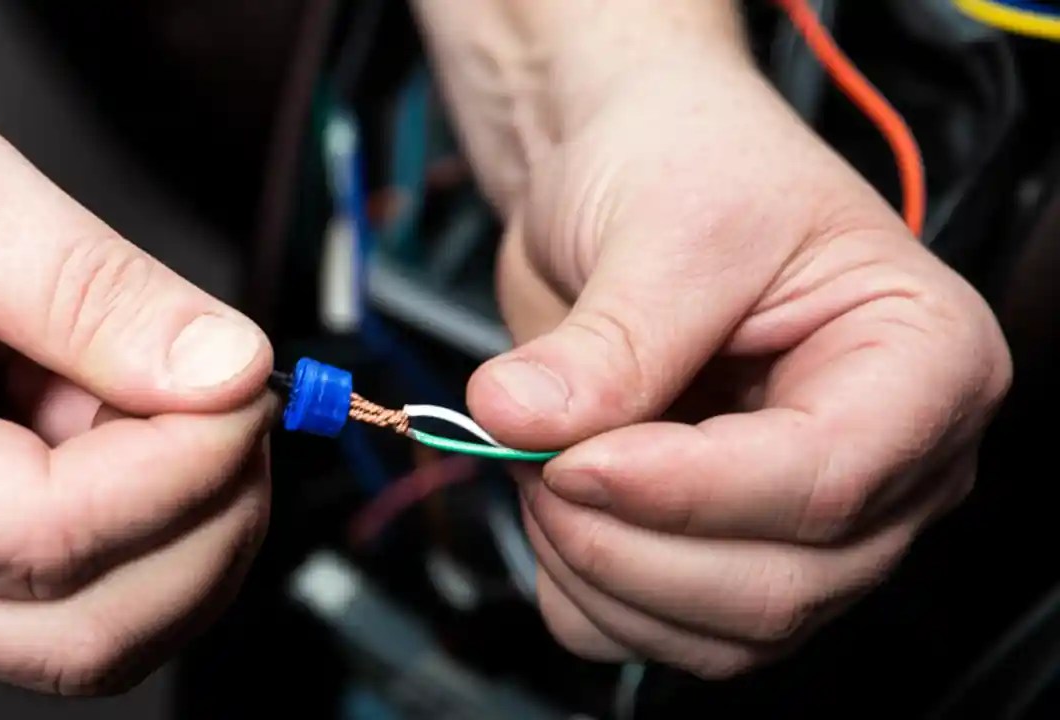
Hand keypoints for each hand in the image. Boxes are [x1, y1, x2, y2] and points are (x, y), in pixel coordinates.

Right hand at [0, 51, 272, 693]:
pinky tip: (103, 408)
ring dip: (176, 518)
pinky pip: (59, 581)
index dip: (188, 464)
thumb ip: (86, 284)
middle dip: (207, 518)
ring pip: (87, 625)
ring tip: (149, 387)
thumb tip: (225, 370)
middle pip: (87, 630)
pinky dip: (131, 506)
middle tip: (229, 397)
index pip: (54, 535)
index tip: (247, 381)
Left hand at [466, 52, 1011, 675]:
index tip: (573, 457)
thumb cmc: (692, 161)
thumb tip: (524, 421)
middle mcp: (882, 462)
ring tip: (538, 459)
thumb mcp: (669, 223)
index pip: (824, 483)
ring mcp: (800, 516)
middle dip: (627, 540)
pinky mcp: (722, 543)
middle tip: (536, 453)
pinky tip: (554, 505)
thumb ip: (609, 342)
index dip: (685, 493)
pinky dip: (584, 593)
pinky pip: (656, 632)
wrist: (635, 166)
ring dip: (595, 569)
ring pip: (718, 635)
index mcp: (922, 365)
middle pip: (776, 587)